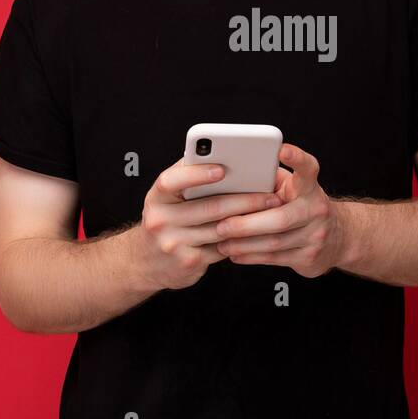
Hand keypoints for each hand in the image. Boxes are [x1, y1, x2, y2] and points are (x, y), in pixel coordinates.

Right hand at [133, 157, 283, 290]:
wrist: (146, 262)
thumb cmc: (167, 219)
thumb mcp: (168, 197)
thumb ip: (188, 177)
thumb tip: (225, 155)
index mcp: (157, 197)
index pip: (171, 181)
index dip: (196, 174)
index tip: (223, 169)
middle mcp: (160, 220)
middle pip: (209, 207)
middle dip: (245, 199)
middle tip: (270, 194)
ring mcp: (173, 244)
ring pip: (221, 229)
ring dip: (250, 219)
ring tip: (271, 211)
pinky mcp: (188, 263)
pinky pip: (222, 248)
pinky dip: (241, 238)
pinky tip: (258, 231)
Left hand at [215, 143, 346, 277]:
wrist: (336, 238)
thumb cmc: (301, 206)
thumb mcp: (293, 189)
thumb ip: (270, 181)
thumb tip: (232, 175)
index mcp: (310, 188)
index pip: (308, 169)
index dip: (297, 159)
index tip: (282, 149)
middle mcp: (316, 210)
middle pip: (281, 218)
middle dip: (247, 224)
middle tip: (222, 224)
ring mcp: (315, 236)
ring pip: (274, 243)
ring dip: (243, 244)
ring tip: (221, 241)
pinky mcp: (309, 257)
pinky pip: (274, 258)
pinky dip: (251, 256)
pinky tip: (234, 253)